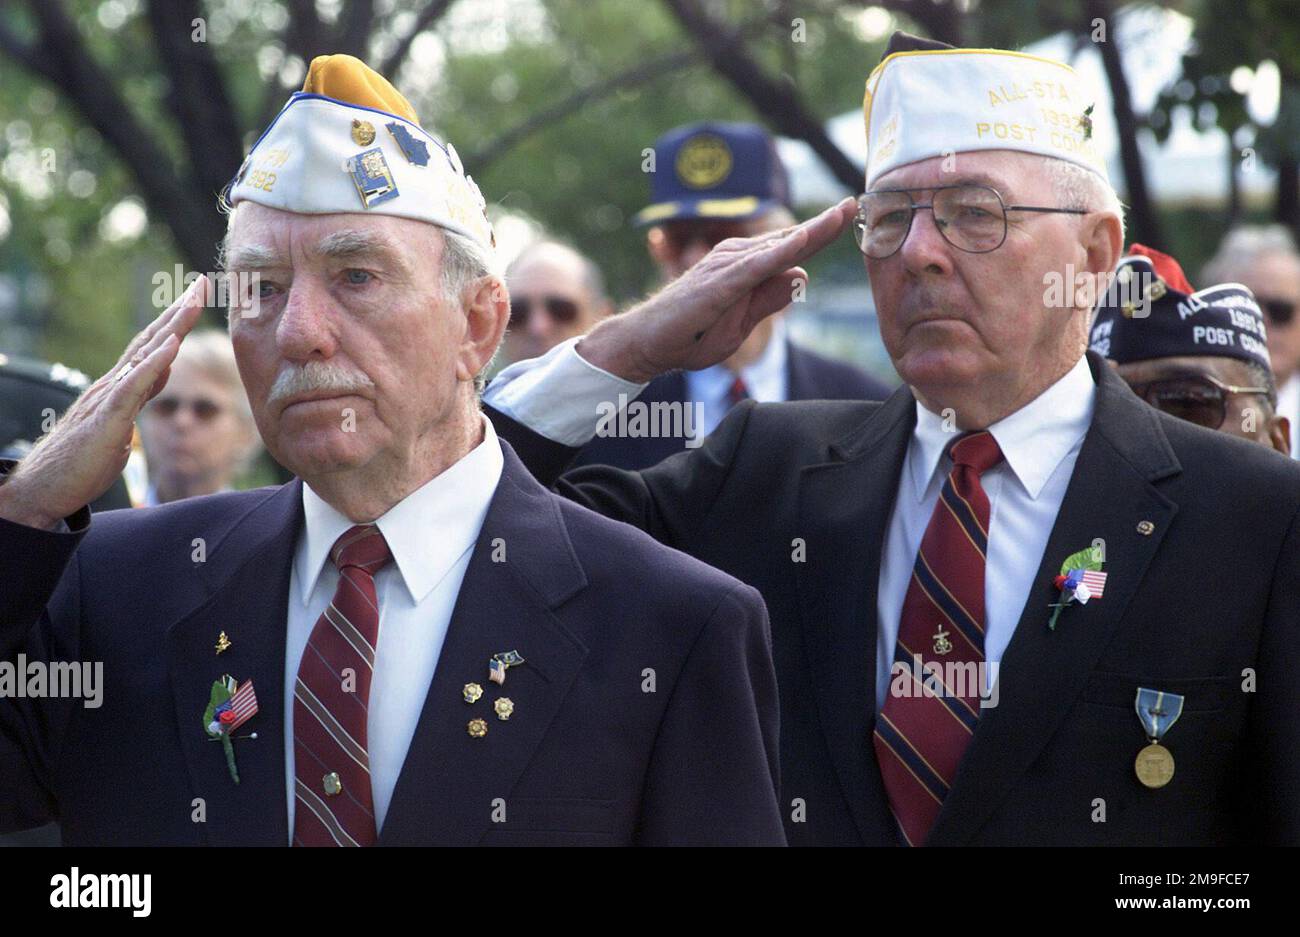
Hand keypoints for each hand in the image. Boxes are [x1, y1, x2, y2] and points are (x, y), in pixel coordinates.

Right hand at [0, 276, 208, 528]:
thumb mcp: (124, 420)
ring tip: (193, 301)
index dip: (175, 323)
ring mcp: (108, 398)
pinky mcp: (106, 418)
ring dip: (171, 327)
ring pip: (144, 355)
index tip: (196, 299)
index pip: (152, 347)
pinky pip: (132, 386)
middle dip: (178, 312)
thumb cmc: (83, 459)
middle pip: (150, 341)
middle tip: (201, 284)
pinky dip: (154, 364)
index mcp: (121, 386)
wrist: (45, 487)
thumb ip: (141, 394)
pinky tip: (172, 345)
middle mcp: (114, 384)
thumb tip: (163, 372)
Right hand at [577, 197, 856, 382]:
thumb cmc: (691, 333)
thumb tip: (802, 276)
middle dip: (827, 222)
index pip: (793, 248)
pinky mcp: (719, 281)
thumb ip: (770, 299)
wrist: (646, 343)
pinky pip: (757, 265)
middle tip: (857, 200)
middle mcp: (739, 257)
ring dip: (813, 230)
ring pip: (780, 246)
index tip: (851, 212)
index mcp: (748, 268)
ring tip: (844, 211)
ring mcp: (727, 265)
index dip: (823, 231)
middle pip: (792, 239)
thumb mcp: (741, 322)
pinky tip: (804, 241)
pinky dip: (782, 252)